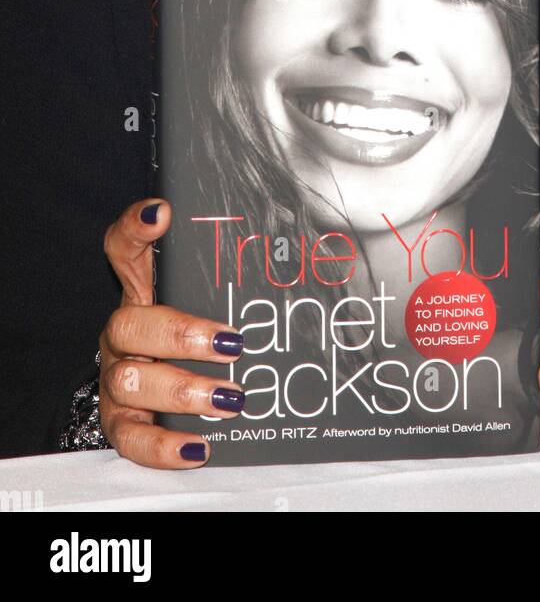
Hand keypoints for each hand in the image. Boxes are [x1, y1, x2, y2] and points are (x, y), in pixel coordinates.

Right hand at [98, 198, 245, 468]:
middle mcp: (124, 334)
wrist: (171, 395)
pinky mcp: (122, 423)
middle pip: (129, 324)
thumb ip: (237, 279)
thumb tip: (301, 250)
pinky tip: (198, 444)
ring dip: (183, 391)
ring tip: (231, 398)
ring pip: (130, 381)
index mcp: (143, 294)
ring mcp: (119, 378)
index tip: (162, 213)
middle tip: (231, 343)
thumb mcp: (214, 302)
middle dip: (181, 335)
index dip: (136, 229)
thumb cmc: (201, 336)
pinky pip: (131, 439)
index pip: (126, 250)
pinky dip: (164, 445)